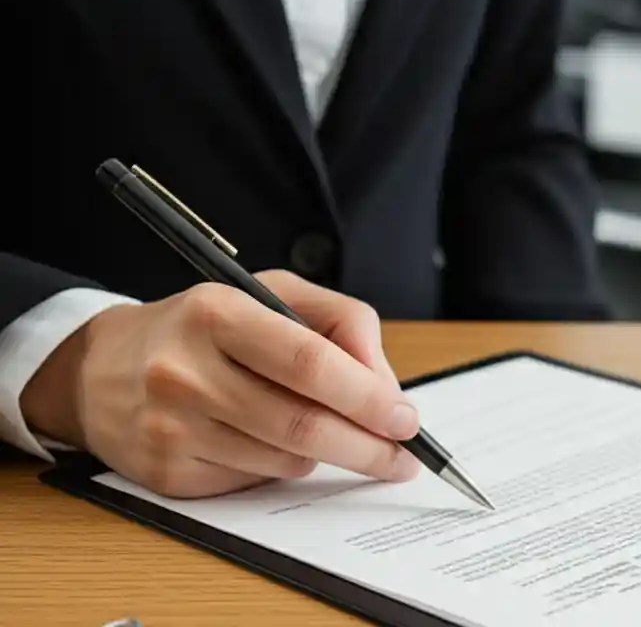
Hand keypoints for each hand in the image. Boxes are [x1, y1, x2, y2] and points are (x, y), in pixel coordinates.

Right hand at [21, 270, 421, 497]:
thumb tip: (385, 387)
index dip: (368, 396)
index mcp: (216, 313)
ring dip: (329, 455)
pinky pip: (254, 480)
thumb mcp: (270, 296)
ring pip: (285, 459)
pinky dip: (283, 467)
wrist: (99, 370)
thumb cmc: (203, 328)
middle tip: (402, 457)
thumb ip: (341, 324)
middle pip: (303, 424)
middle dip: (368, 446)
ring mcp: (171, 427)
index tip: (405, 418)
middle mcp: (185, 371)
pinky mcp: (166, 473)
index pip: (310, 363)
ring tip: (338, 438)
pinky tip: (274, 444)